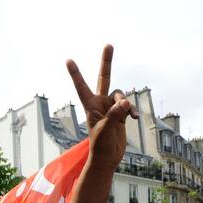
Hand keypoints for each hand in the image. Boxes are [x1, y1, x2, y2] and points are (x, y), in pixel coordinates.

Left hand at [66, 45, 137, 173]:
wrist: (108, 158)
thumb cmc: (101, 146)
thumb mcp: (106, 130)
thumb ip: (115, 115)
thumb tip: (126, 103)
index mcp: (90, 106)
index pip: (81, 87)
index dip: (75, 73)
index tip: (68, 60)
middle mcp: (100, 103)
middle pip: (104, 78)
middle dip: (107, 62)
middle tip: (109, 45)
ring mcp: (111, 107)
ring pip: (121, 95)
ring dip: (126, 103)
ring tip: (128, 115)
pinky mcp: (120, 113)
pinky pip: (128, 105)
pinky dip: (132, 110)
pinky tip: (134, 119)